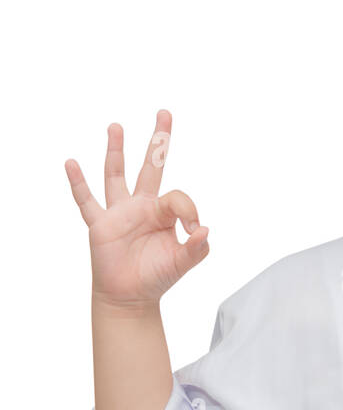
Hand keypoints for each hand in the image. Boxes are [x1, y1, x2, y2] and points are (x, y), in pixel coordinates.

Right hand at [65, 109, 209, 309]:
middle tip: (165, 113)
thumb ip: (197, 247)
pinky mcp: (99, 224)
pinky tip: (71, 163)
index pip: (178, 196)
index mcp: (164, 212)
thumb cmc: (158, 275)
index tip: (194, 230)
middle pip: (151, 166)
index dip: (189, 210)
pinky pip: (86, 200)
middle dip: (158, 141)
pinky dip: (78, 183)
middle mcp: (141, 206)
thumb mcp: (184, 261)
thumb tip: (204, 229)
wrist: (131, 296)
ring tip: (116, 126)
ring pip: (116, 175)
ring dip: (116, 151)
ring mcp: (119, 212)